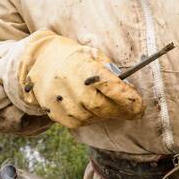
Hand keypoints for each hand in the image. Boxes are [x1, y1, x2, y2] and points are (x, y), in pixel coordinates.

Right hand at [19, 30, 145, 128]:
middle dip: (121, 111)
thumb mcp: (94, 55)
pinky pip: (78, 122)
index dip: (130, 101)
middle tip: (131, 110)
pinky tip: (87, 107)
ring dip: (103, 114)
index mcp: (84, 68)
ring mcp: (60, 100)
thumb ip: (111, 73)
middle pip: (103, 108)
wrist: (39, 60)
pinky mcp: (54, 112)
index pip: (113, 89)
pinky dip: (88, 118)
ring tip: (103, 102)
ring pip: (92, 117)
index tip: (140, 107)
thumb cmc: (74, 57)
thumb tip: (129, 92)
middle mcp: (71, 85)